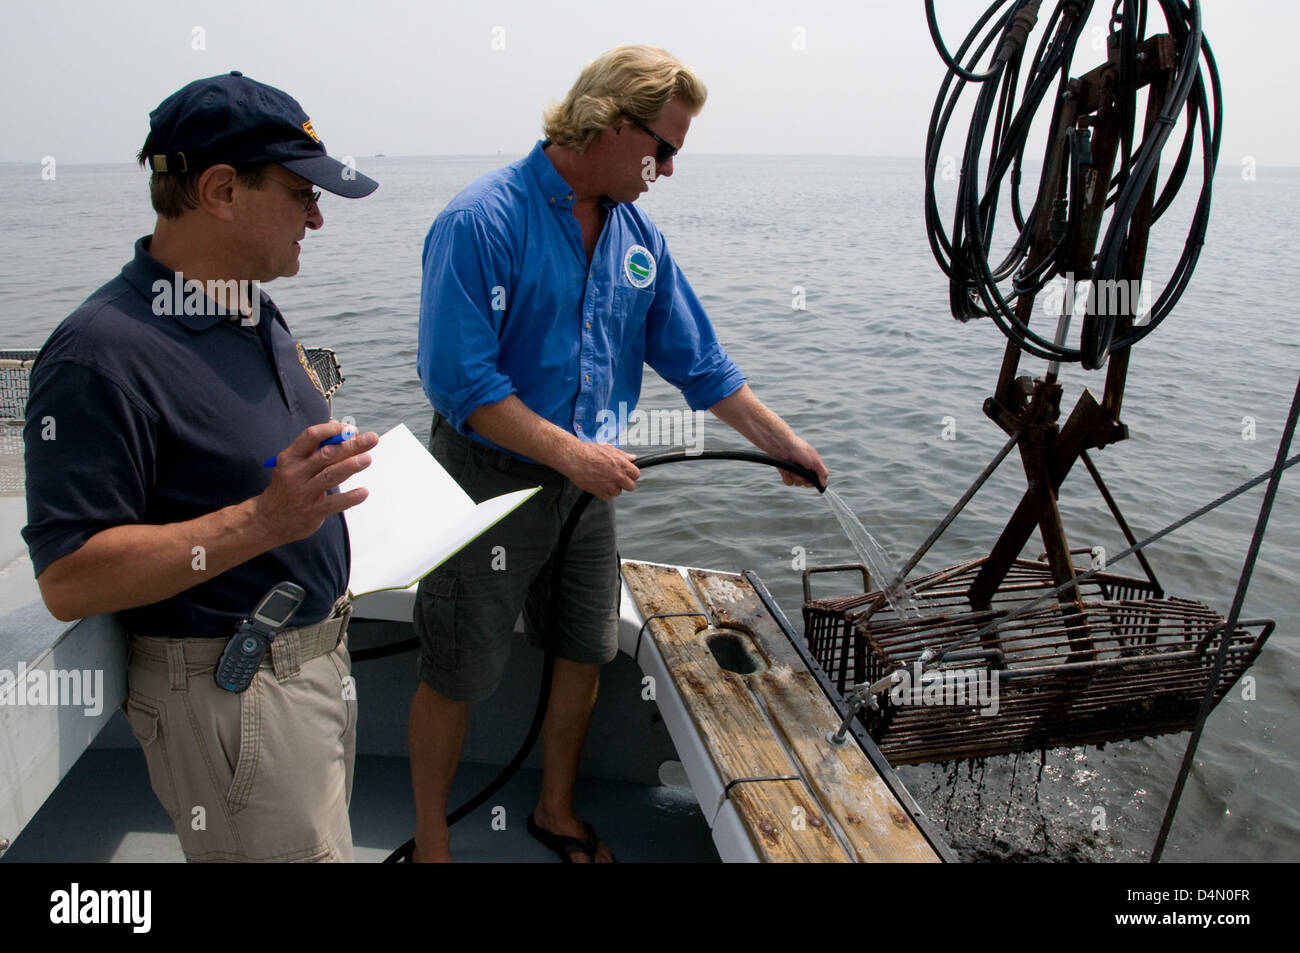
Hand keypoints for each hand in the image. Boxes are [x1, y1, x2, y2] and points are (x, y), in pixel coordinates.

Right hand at [253, 420, 378, 543]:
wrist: (268, 520)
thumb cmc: (288, 486)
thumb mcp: (294, 464)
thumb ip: (315, 447)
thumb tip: (339, 426)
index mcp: (290, 457)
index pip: (311, 436)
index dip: (333, 430)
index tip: (351, 429)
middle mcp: (295, 473)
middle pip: (326, 454)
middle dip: (351, 445)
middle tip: (372, 439)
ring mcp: (303, 493)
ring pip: (330, 475)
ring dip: (351, 465)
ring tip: (367, 458)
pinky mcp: (312, 512)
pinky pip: (334, 503)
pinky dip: (350, 497)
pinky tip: (363, 492)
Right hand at [562, 442, 639, 499]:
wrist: (573, 458)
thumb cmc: (588, 451)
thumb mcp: (608, 448)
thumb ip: (622, 455)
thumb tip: (631, 458)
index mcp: (622, 464)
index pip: (636, 474)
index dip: (632, 474)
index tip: (628, 474)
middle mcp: (617, 476)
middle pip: (630, 487)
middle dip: (625, 483)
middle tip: (618, 478)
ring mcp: (608, 485)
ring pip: (617, 493)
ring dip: (613, 488)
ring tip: (606, 480)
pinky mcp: (599, 492)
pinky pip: (606, 497)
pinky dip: (603, 492)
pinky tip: (599, 484)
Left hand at [773, 435, 828, 488]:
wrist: (780, 444)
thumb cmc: (799, 449)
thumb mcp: (814, 460)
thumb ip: (822, 472)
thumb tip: (824, 485)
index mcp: (813, 465)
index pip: (816, 479)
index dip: (814, 482)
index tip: (810, 480)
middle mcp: (804, 469)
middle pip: (806, 483)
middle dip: (803, 480)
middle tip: (800, 472)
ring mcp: (794, 470)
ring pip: (797, 483)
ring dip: (795, 478)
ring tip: (792, 468)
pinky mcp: (785, 472)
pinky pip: (788, 482)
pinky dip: (787, 477)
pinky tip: (785, 470)